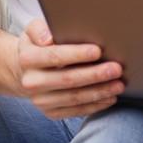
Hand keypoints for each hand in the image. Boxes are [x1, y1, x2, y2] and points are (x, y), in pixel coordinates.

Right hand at [9, 18, 124, 119]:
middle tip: (116, 69)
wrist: (24, 71)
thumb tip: (49, 38)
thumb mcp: (33, 30)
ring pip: (74, 98)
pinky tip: (109, 98)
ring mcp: (40, 100)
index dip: (77, 54)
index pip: (55, 56)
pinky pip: (75, 111)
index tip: (98, 51)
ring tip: (118, 85)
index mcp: (28, 58)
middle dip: (94, 75)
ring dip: (99, 92)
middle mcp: (32, 82)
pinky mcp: (50, 112)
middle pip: (67, 79)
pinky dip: (94, 105)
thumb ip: (40, 29)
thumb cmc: (37, 45)